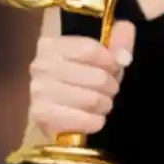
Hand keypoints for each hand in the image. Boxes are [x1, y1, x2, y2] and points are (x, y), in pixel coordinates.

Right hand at [29, 21, 136, 137]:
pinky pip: (87, 121)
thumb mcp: (99, 55)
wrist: (54, 109)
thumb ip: (117, 42)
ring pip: (93, 100)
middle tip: (109, 89)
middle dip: (111, 86)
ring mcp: (39, 93)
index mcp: (50, 45)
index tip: (114, 68)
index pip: (90, 50)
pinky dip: (96, 121)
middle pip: (96, 77)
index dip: (110, 61)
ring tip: (101, 103)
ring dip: (105, 104)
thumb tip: (124, 56)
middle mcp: (40, 66)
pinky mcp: (44, 117)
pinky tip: (91, 117)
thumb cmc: (79, 77)